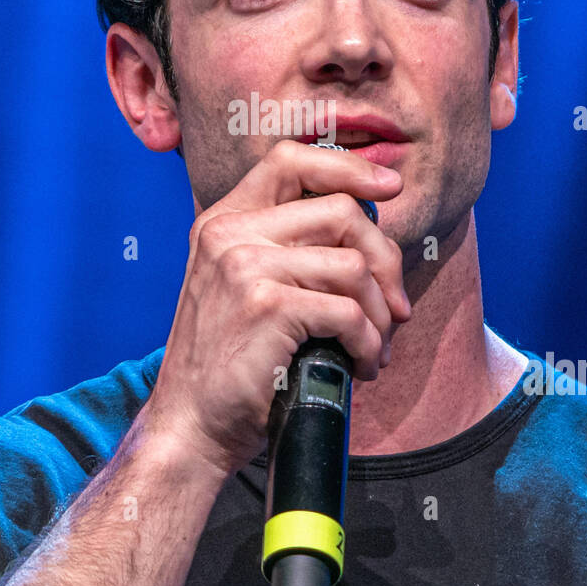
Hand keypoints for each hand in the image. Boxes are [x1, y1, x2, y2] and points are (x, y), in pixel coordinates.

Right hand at [141, 140, 410, 478]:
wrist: (191, 425)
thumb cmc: (231, 362)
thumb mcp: (243, 284)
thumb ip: (287, 246)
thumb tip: (372, 223)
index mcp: (223, 220)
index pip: (291, 160)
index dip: (348, 166)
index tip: (390, 185)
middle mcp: (229, 232)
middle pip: (341, 211)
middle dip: (385, 260)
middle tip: (395, 309)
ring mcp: (244, 265)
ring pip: (353, 265)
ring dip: (380, 315)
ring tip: (373, 347)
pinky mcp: (266, 305)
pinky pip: (349, 311)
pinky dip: (369, 344)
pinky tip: (360, 366)